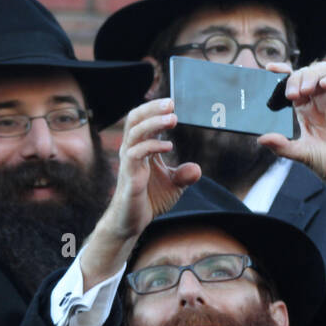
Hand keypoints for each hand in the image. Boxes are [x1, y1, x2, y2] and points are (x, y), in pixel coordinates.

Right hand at [80, 98, 200, 287]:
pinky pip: (136, 154)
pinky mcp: (129, 177)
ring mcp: (128, 163)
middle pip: (134, 119)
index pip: (142, 120)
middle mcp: (131, 151)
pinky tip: (169, 146)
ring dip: (154, 123)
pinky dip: (152, 146)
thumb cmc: (150, 200)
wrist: (133, 222)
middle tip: (171, 103)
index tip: (172, 104)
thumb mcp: (173, 186)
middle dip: (152, 108)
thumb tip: (197, 168)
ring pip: (135, 133)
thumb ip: (184, 175)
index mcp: (140, 148)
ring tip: (173, 118)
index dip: (154, 110)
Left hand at [257, 61, 325, 190]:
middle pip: (308, 74)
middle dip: (297, 77)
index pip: (293, 84)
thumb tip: (261, 139)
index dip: (283, 73)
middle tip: (292, 94)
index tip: (270, 69)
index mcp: (306, 111)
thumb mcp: (302, 155)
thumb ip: (282, 146)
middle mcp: (322, 102)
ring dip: (314, 74)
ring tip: (306, 90)